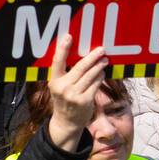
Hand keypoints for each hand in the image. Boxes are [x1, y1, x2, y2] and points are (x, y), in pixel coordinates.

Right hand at [47, 34, 108, 153]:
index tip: (69, 37)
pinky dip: (100, 77)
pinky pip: (95, 84)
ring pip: (90, 75)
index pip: (57, 62)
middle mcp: (63, 87)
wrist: (66, 122)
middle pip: (80, 67)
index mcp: (54, 82)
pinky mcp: (85, 101)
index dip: (63, 48)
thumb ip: (64, 74)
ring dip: (99, 66)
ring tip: (104, 59)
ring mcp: (74, 95)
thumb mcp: (58, 88)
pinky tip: (102, 72)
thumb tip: (80, 56)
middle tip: (100, 49)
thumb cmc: (64, 100)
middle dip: (92, 57)